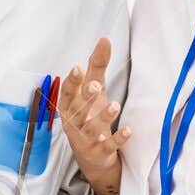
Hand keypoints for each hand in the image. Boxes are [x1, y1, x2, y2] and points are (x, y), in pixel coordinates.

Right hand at [59, 37, 129, 194]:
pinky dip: (118, 139)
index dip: (71, 82)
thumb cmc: (90, 115)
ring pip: (92, 128)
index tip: (77, 68)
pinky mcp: (100, 152)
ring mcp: (86, 139)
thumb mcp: (94, 90)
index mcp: (70, 106)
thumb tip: (104, 39)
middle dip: (86, 97)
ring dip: (103, 117)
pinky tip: (128, 130)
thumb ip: (97, 66)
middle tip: (94, 84)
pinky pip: (108, 146)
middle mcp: (75, 123)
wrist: (93, 156)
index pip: (67, 93)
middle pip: (78, 110)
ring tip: (115, 105)